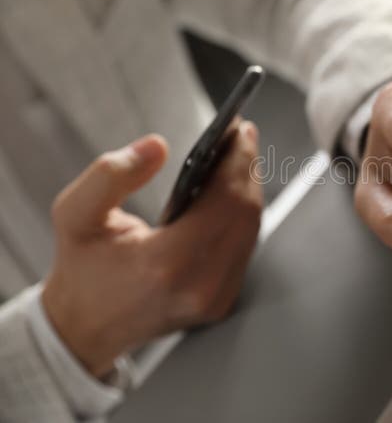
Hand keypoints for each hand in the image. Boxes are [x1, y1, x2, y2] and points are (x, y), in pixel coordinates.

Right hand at [42, 122, 262, 377]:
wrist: (85, 328)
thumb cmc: (82, 270)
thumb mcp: (75, 214)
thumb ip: (110, 175)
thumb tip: (158, 146)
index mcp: (167, 264)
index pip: (225, 201)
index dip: (238, 160)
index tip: (239, 128)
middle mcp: (201, 286)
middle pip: (245, 213)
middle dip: (247, 168)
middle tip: (240, 134)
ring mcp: (216, 298)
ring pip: (250, 229)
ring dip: (248, 188)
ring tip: (237, 154)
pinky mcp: (222, 299)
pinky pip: (244, 246)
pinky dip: (241, 213)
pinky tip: (232, 188)